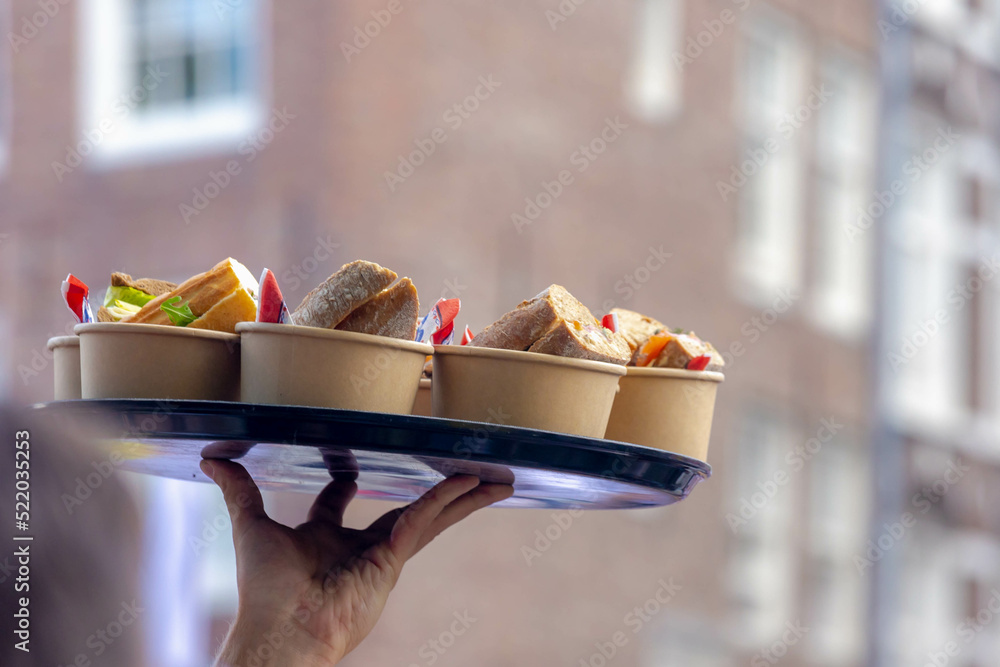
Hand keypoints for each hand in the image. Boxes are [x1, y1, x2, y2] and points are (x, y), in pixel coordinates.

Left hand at [200, 459, 512, 666]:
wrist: (278, 628)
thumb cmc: (262, 588)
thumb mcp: (251, 523)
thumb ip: (239, 490)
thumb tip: (211, 455)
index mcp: (325, 539)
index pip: (339, 505)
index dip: (343, 484)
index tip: (347, 467)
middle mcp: (359, 547)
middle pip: (408, 511)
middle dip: (440, 493)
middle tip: (468, 471)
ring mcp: (382, 556)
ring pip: (431, 517)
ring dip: (464, 498)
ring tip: (498, 481)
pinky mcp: (392, 561)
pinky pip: (423, 521)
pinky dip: (446, 500)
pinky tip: (471, 482)